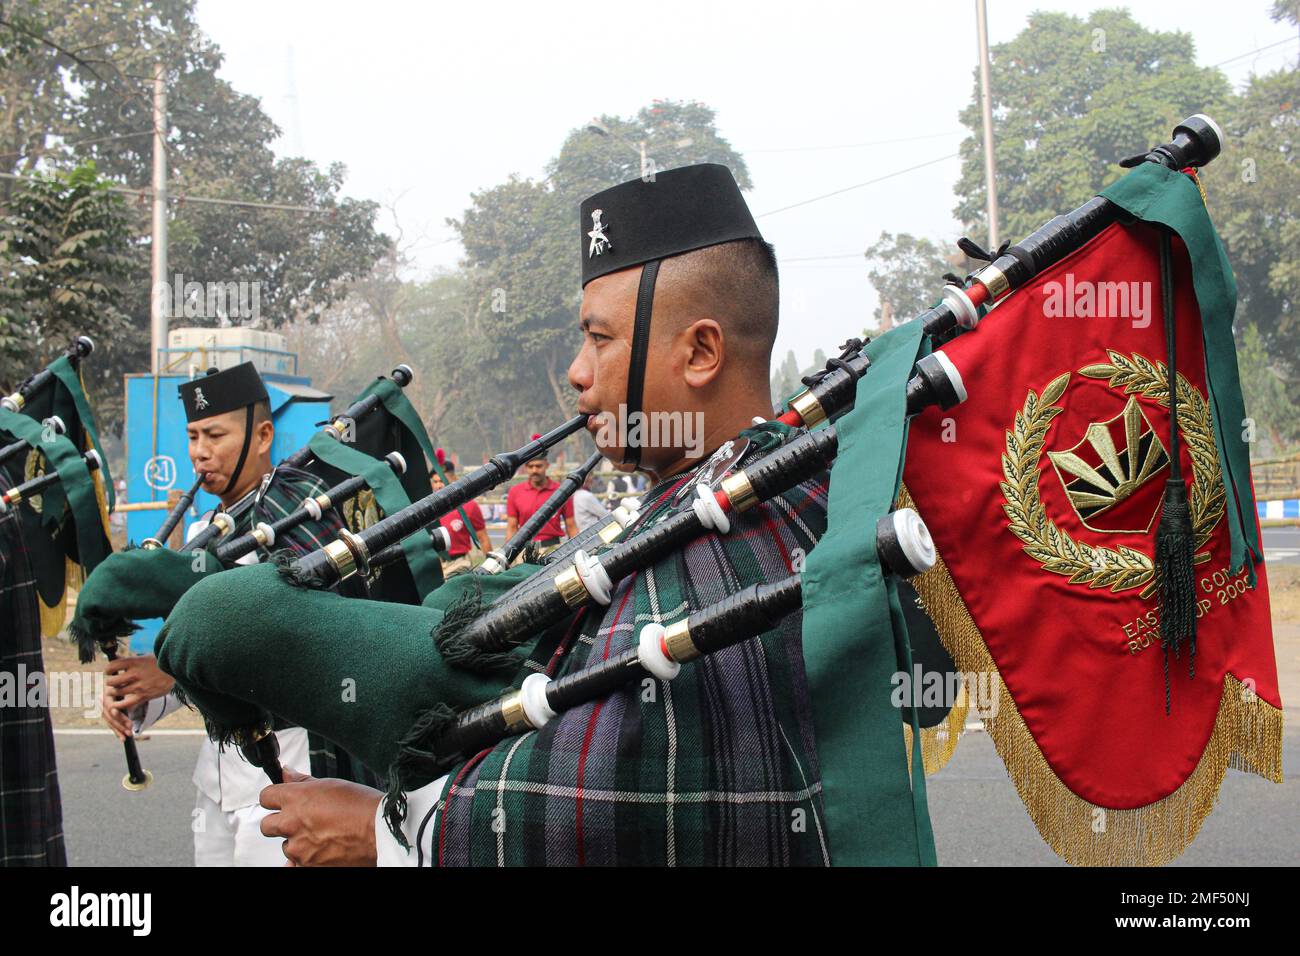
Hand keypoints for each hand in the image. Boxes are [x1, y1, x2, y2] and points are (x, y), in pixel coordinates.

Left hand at [102, 654, 173, 740]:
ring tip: (117, 691)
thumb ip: (129, 660)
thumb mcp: (144, 657)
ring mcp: (139, 686)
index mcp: (134, 662)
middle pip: (111, 681)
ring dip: (114, 692)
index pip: (111, 666)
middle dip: (110, 682)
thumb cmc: (159, 662)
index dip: (108, 670)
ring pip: (116, 692)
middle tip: (114, 682)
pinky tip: (118, 704)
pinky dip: (119, 705)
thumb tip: (115, 657)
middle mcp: (135, 674)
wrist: (176, 670)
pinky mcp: (144, 696)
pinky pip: (126, 704)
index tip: (111, 671)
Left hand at [260, 769, 381, 866]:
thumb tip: (286, 772)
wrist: (380, 832)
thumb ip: (303, 781)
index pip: (266, 797)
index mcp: (296, 798)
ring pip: (285, 846)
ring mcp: (298, 848)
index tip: (282, 801)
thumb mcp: (332, 784)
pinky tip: (321, 851)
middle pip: (267, 825)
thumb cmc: (363, 806)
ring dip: (297, 842)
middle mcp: (291, 823)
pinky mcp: (306, 866)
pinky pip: (295, 864)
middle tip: (299, 821)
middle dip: (279, 823)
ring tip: (322, 836)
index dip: (275, 798)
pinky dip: (305, 860)